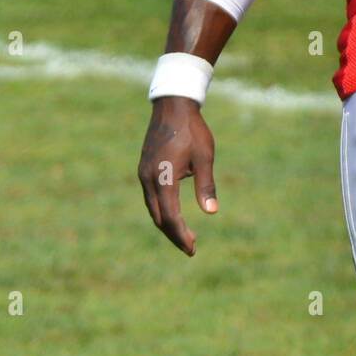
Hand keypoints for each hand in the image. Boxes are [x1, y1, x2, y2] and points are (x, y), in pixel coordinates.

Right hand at [138, 97, 217, 255]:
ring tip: (184, 235)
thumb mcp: (204, 157)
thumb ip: (206, 185)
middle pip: (159, 218)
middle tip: (191, 247)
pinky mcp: (144, 169)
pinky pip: (150, 197)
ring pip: (153, 208)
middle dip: (174, 235)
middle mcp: (148, 179)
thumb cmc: (193, 131)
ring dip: (167, 224)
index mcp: (163, 179)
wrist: (172, 106)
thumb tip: (211, 212)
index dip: (181, 236)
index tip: (193, 249)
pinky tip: (173, 213)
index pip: (171, 217)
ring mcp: (143, 174)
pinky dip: (161, 210)